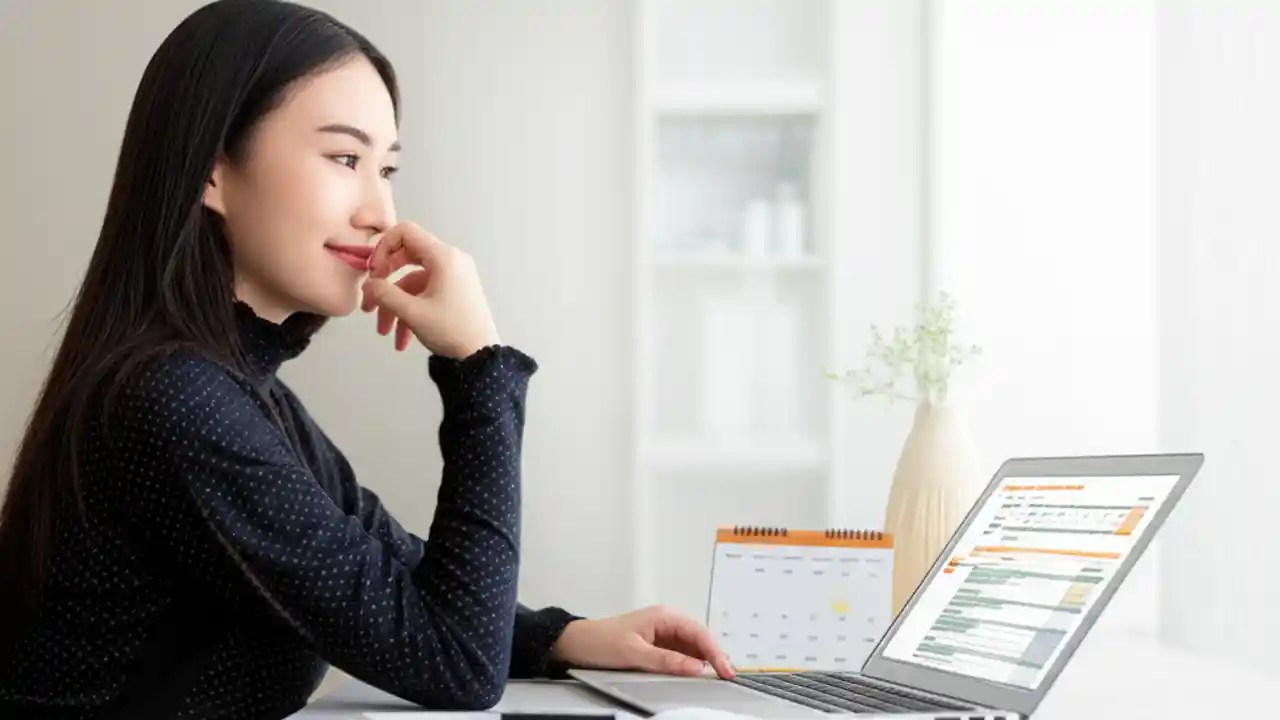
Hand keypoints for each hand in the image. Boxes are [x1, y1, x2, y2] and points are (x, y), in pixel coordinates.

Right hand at [360, 222, 500, 359]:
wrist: (481, 357)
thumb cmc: (452, 331)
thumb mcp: (412, 312)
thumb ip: (384, 294)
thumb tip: (368, 285)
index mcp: (444, 257)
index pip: (405, 232)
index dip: (383, 248)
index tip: (373, 272)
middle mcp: (451, 261)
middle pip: (406, 258)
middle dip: (385, 283)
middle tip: (371, 300)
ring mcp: (454, 277)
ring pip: (413, 284)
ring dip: (395, 307)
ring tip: (384, 331)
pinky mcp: (455, 292)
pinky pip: (426, 295)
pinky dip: (411, 313)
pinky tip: (402, 340)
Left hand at [550, 605, 734, 679]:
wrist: (576, 643)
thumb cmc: (600, 641)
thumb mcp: (634, 653)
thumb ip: (666, 660)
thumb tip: (695, 666)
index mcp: (663, 616)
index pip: (698, 632)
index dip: (715, 652)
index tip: (725, 670)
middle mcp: (665, 622)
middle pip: (699, 639)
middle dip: (714, 656)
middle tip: (727, 676)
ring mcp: (661, 634)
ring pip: (691, 647)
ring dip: (704, 660)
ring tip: (718, 676)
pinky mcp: (656, 646)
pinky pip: (680, 654)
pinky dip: (690, 664)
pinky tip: (696, 673)